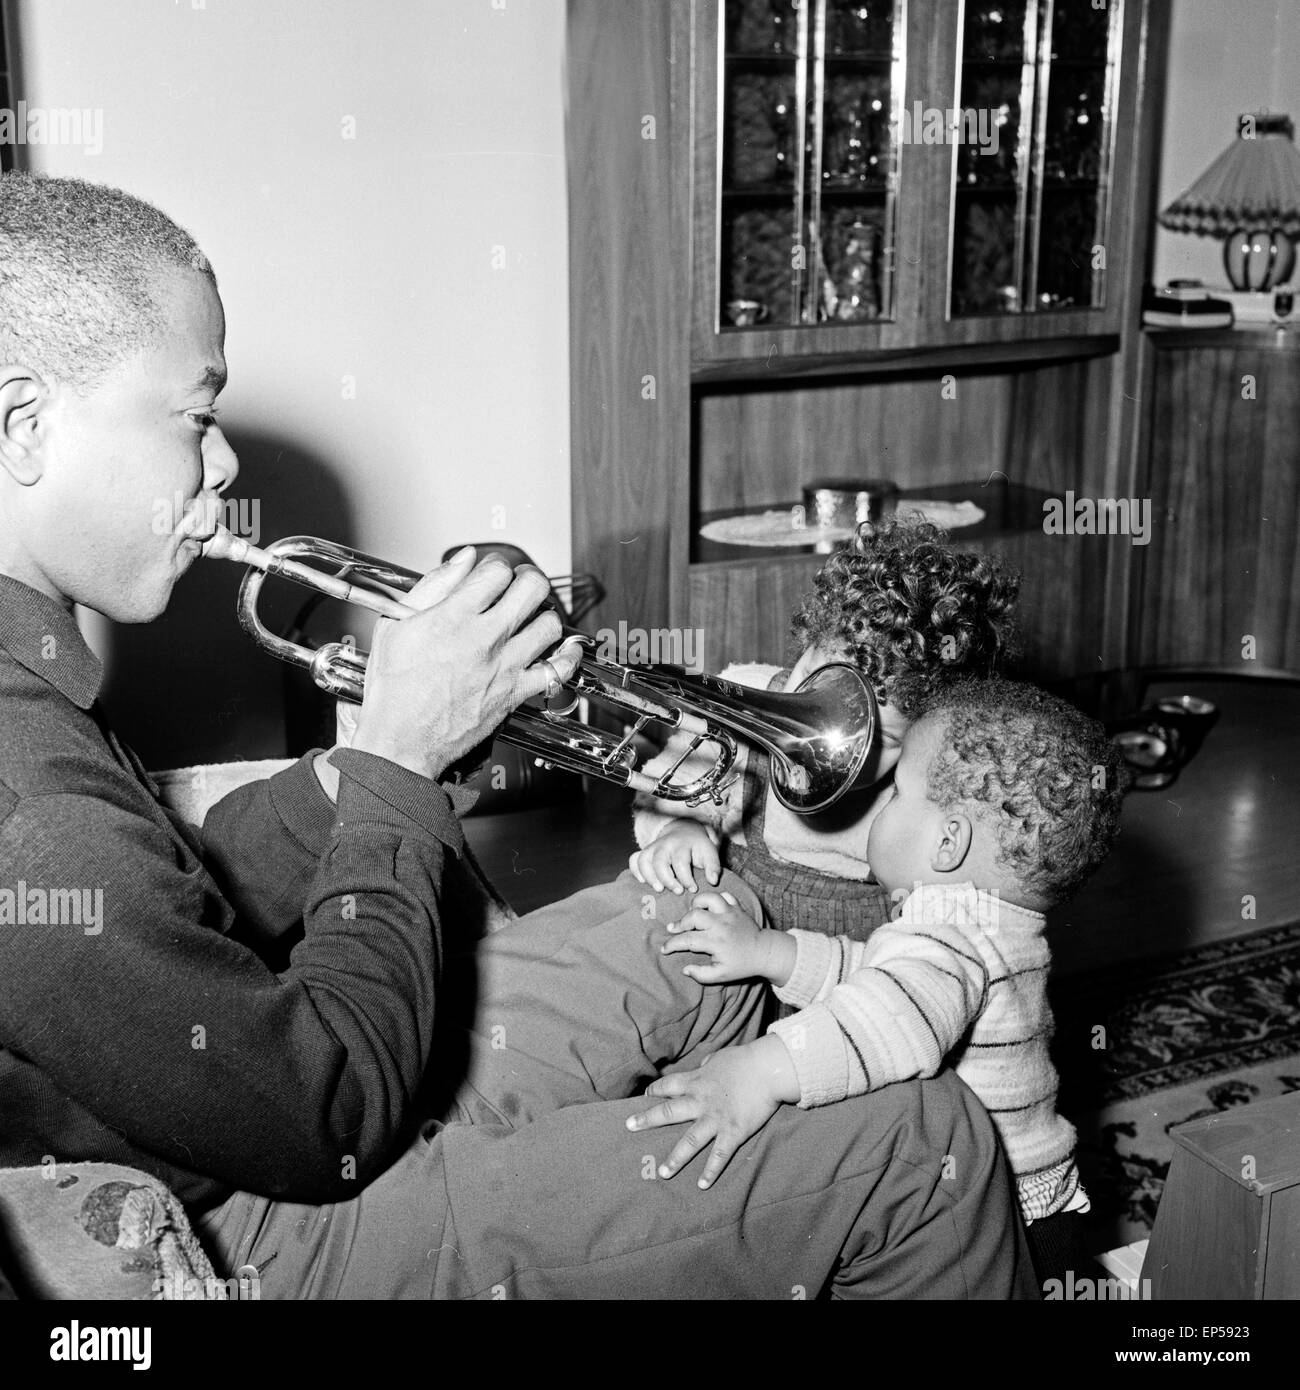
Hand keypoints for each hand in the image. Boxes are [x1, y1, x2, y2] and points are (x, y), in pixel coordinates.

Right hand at [350, 549, 582, 781]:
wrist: (402, 739)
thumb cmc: (395, 687)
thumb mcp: (396, 623)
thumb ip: (434, 584)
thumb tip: (464, 558)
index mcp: (455, 616)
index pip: (497, 570)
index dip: (496, 564)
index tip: (492, 571)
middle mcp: (486, 638)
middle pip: (532, 588)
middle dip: (529, 577)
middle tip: (520, 582)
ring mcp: (505, 666)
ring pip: (550, 624)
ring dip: (545, 612)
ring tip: (533, 614)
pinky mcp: (516, 693)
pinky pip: (557, 670)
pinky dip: (568, 657)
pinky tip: (565, 648)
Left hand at [625, 1036, 799, 1187]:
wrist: (767, 1069)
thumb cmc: (744, 1060)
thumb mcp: (719, 1059)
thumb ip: (707, 1066)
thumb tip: (703, 1066)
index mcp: (697, 1081)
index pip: (668, 1086)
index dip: (654, 1091)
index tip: (644, 1097)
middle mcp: (700, 1101)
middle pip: (668, 1112)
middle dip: (647, 1120)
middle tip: (629, 1127)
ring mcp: (715, 1119)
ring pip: (690, 1141)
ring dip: (675, 1159)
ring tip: (663, 1173)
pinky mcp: (732, 1132)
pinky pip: (719, 1155)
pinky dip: (710, 1171)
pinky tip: (702, 1185)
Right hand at [629, 822, 720, 893]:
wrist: (685, 831)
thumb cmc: (697, 848)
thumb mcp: (709, 853)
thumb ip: (713, 866)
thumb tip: (712, 881)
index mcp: (682, 844)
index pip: (681, 862)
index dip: (686, 879)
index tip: (693, 889)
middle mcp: (665, 844)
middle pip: (660, 861)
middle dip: (668, 879)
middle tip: (678, 891)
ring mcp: (653, 847)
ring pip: (644, 860)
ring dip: (650, 877)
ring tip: (660, 890)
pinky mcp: (645, 852)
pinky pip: (634, 859)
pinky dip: (635, 870)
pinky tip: (642, 882)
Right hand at [661, 889, 794, 986]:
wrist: (764, 953)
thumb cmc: (741, 965)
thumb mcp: (721, 976)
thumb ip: (701, 974)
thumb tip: (685, 969)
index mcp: (715, 942)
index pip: (687, 940)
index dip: (672, 944)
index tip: (664, 948)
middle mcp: (721, 924)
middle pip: (693, 915)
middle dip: (680, 923)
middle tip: (674, 929)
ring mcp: (730, 913)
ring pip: (708, 899)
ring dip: (697, 904)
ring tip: (692, 913)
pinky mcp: (737, 907)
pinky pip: (724, 895)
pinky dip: (715, 899)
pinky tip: (710, 908)